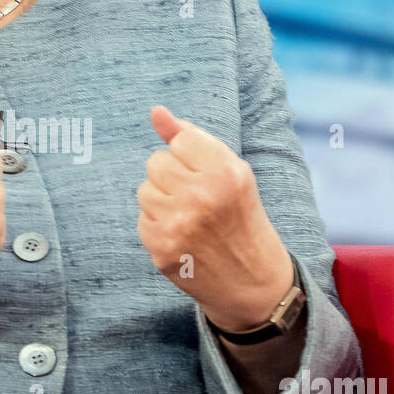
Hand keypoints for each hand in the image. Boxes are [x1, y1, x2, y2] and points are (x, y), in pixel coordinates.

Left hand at [136, 105, 293, 330]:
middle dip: (172, 177)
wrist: (252, 282)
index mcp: (226, 172)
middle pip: (155, 162)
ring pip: (144, 190)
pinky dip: (158, 226)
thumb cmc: (240, 217)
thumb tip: (155, 111)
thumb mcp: (231, 172)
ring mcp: (179, 226)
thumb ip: (191, 138)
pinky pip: (142, 219)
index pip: (180, 139)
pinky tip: (182, 237)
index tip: (207, 176)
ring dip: (162, 201)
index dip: (190, 157)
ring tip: (190, 218)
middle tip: (197, 198)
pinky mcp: (162, 250)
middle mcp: (202, 196)